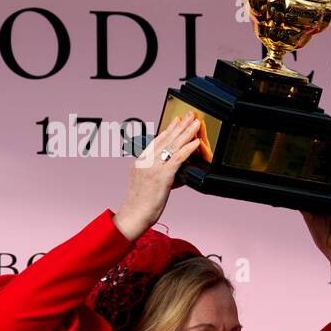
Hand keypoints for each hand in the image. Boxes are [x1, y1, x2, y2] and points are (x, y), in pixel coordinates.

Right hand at [113, 113, 203, 240]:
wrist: (134, 215)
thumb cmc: (141, 204)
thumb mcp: (147, 184)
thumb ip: (159, 174)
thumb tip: (175, 172)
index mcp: (140, 161)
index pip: (157, 141)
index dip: (168, 130)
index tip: (177, 120)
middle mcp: (146, 161)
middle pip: (166, 139)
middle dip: (180, 126)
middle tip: (190, 115)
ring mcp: (153, 167)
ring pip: (172, 145)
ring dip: (187, 132)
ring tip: (196, 123)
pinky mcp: (162, 176)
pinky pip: (177, 159)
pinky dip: (188, 149)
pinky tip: (196, 142)